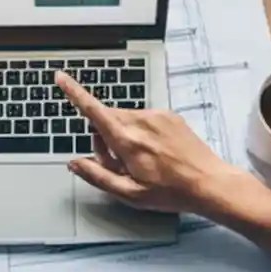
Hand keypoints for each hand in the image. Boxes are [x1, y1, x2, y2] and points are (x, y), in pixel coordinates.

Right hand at [56, 71, 247, 213]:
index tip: (61, 77)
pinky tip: (156, 153)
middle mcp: (141, 121)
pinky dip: (141, 133)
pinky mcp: (169, 115)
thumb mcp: (129, 193)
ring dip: (124, 136)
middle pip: (107, 119)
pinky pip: (143, 119)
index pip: (92, 110)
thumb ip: (97, 176)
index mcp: (127, 140)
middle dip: (104, 137)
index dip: (73, 92)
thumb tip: (75, 164)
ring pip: (125, 119)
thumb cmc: (171, 192)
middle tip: (119, 164)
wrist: (209, 183)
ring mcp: (157, 115)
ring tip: (143, 162)